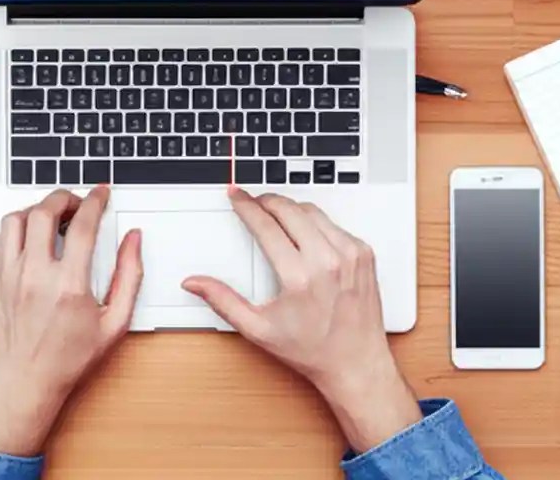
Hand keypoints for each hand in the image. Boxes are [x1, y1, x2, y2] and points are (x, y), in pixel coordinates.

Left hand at [0, 186, 142, 456]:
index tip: (100, 194)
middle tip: (76, 203)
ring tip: (51, 217)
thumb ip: (129, 276)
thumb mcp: (115, 322)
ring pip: (15, 219)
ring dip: (36, 209)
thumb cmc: (68, 358)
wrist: (26, 381)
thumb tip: (133, 241)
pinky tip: (29, 238)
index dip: (95, 201)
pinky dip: (15, 230)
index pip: (82, 224)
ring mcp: (8, 277)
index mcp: (68, 285)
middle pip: (44, 211)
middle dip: (63, 198)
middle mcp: (34, 276)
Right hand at [182, 188, 421, 451]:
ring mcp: (350, 255)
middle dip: (266, 201)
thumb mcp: (259, 329)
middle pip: (289, 209)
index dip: (246, 205)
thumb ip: (222, 301)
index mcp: (300, 277)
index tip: (237, 196)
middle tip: (253, 202)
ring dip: (291, 209)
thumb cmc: (312, 350)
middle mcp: (329, 261)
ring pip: (313, 211)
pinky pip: (334, 224)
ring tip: (276, 216)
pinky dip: (316, 223)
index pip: (266, 225)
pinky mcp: (364, 254)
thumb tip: (195, 283)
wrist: (356, 363)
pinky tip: (305, 235)